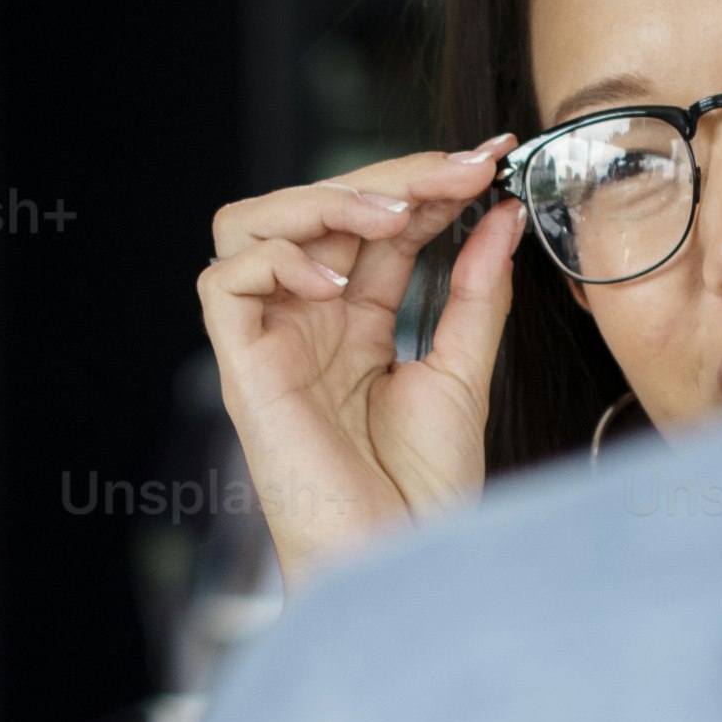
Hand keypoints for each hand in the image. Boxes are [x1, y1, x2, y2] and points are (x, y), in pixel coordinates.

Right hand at [196, 141, 519, 588]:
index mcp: (354, 325)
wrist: (398, 564)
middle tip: (460, 169)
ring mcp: (269, 343)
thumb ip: (474, 293)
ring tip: (394, 215)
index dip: (427, 182)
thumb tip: (497, 216)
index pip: (375, 225)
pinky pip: (224, 282)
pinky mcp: (243, 370)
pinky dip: (276, 259)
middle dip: (391, 174)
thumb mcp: (463, 374)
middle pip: (315, 206)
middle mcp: (304, 323)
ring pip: (249, 223)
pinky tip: (338, 279)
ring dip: (323, 200)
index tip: (490, 158)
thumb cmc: (421, 494)